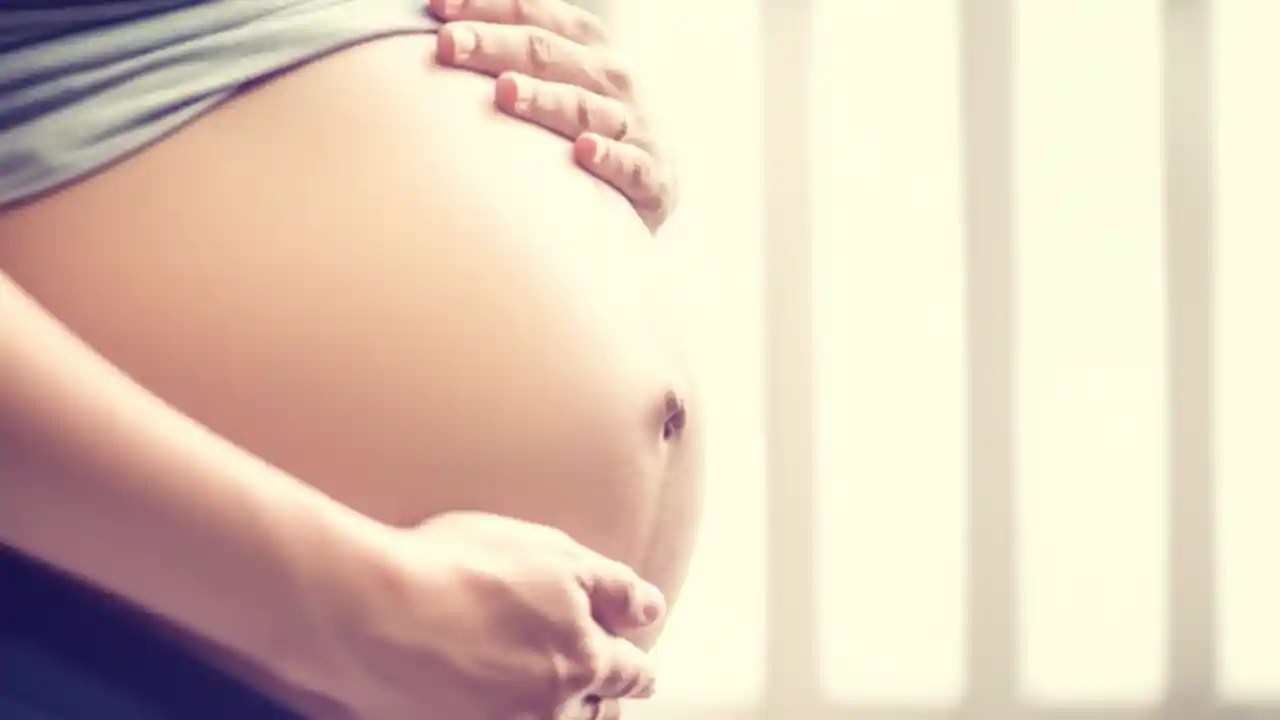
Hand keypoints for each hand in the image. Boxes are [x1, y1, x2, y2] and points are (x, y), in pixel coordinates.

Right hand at [313, 511, 663, 719]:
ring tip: (548, 700)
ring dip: (555, 711)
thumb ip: (612, 585)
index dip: (637, 668)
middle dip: (599, 700)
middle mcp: (549, 708)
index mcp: (582, 660)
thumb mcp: (553, 555)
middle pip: (592, 713)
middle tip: (601, 695)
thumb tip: (651, 610)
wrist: (369, 610)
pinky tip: (493, 701)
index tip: (642, 670)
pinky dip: (503, 711)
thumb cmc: (460, 569)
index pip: (630, 672)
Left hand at [430, 0, 678, 233]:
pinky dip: (608, 157)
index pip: (535, 16)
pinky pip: (630, 165)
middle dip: (495, 46)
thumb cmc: (588, 125)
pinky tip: (583, 152)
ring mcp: (634, 126)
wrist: (653, 183)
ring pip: (583, 107)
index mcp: (590, 46)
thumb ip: (520, 52)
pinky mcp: (652, 177)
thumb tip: (445, 27)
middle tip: (448, 45)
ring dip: (544, 98)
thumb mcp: (564, 77)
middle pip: (549, 54)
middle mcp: (614, 79)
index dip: (487, 7)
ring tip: (504, 91)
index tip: (436, 9)